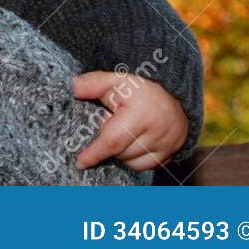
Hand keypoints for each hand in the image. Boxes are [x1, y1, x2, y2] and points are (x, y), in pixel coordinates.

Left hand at [73, 71, 187, 170]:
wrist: (175, 98)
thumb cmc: (141, 90)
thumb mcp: (117, 80)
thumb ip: (94, 83)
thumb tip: (74, 89)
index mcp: (140, 113)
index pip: (113, 141)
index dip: (95, 154)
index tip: (80, 163)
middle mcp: (156, 132)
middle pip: (121, 153)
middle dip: (110, 144)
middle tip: (113, 124)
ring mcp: (166, 146)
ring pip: (133, 163)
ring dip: (122, 153)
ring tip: (125, 132)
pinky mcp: (171, 155)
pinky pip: (147, 167)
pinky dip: (135, 159)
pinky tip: (134, 143)